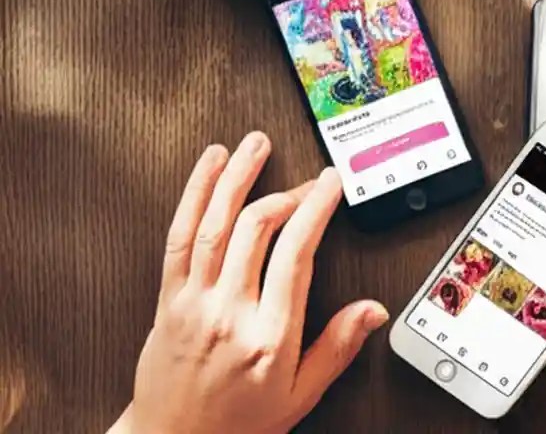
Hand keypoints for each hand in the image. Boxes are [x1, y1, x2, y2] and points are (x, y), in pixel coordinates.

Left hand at [109, 133, 386, 433]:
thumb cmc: (238, 425)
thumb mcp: (302, 395)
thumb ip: (337, 347)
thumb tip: (373, 310)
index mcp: (269, 336)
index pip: (296, 254)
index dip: (316, 209)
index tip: (332, 185)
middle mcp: (228, 313)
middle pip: (258, 228)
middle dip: (288, 191)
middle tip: (310, 178)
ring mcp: (193, 302)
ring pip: (215, 223)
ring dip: (237, 176)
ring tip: (254, 145)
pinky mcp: (167, 298)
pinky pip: (178, 236)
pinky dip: (194, 195)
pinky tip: (208, 168)